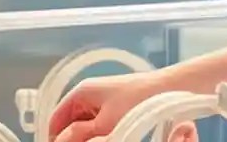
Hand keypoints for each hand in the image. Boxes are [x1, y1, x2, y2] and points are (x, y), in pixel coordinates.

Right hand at [48, 72, 198, 141]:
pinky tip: (109, 139)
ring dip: (88, 137)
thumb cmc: (139, 101)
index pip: (56, 119)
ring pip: (86, 125)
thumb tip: (60, 141)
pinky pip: (101, 124)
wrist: (172, 89)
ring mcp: (104, 100)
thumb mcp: (105, 124)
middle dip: (73, 138)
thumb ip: (80, 136)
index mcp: (82, 92)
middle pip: (70, 123)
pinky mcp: (118, 106)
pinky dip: (101, 134)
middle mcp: (91, 94)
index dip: (54, 138)